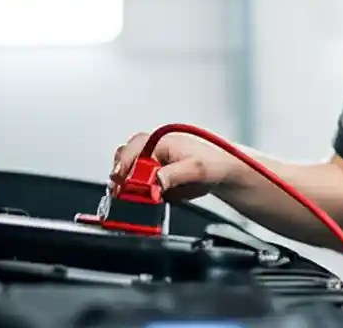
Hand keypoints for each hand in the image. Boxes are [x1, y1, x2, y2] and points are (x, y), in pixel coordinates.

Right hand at [111, 131, 237, 201]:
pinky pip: (138, 188)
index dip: (124, 163)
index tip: (120, 179)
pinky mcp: (153, 180)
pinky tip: (140, 202)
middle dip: (121, 176)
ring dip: (126, 187)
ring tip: (129, 198)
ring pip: (128, 174)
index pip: (133, 149)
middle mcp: (151, 151)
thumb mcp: (194, 168)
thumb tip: (155, 181)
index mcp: (159, 141)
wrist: (222, 173)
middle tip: (122, 191)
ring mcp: (151, 165)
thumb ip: (173, 174)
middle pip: (125, 161)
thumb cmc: (212, 162)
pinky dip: (135, 196)